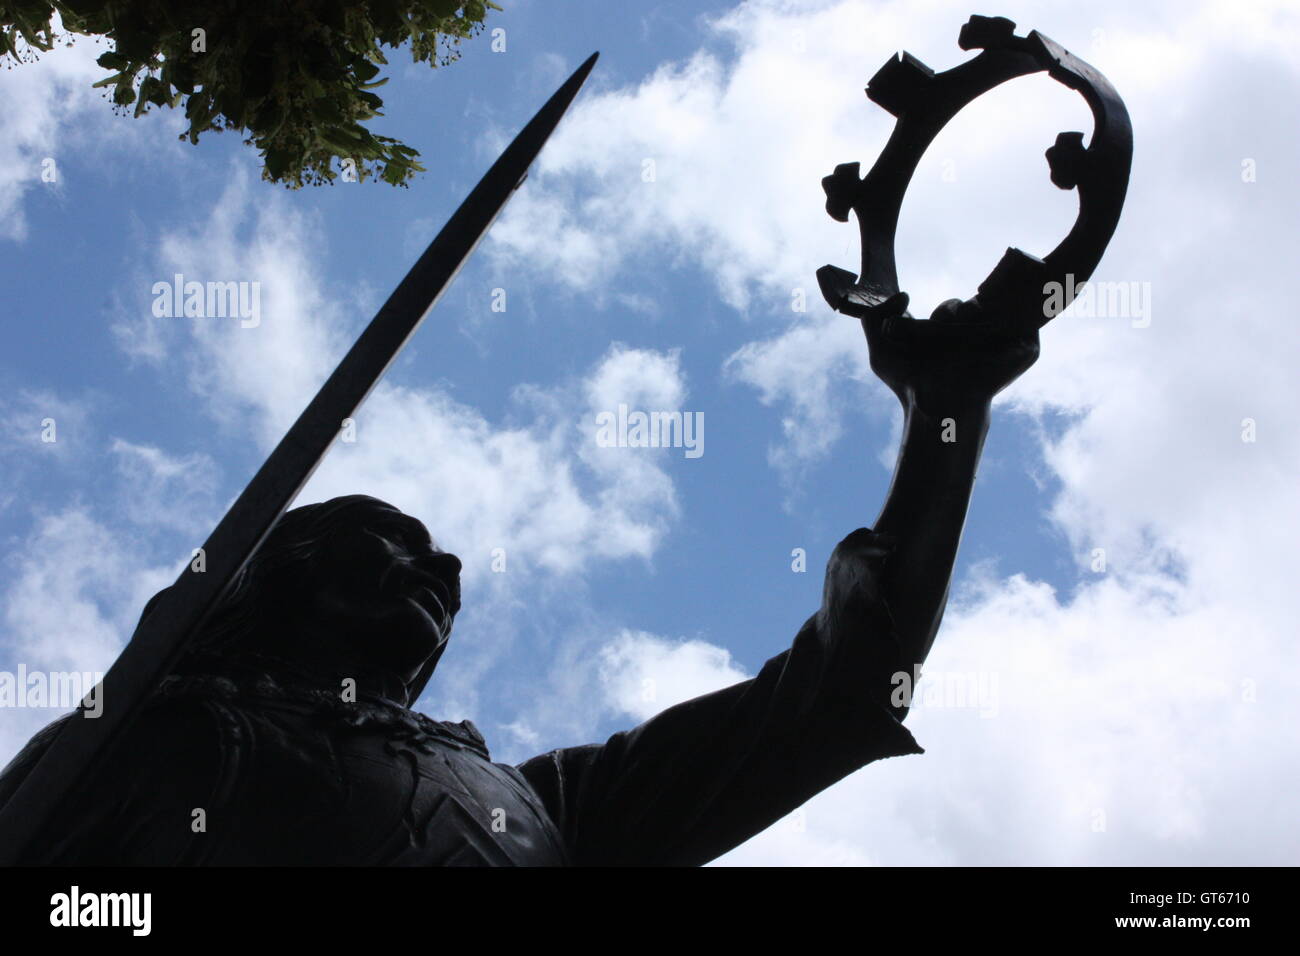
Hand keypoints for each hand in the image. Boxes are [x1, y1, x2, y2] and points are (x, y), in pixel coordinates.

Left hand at [862, 295, 1039, 412]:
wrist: (938, 404)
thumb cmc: (911, 384)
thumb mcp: (881, 351)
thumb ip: (875, 318)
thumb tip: (904, 295)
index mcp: (956, 340)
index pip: (956, 307)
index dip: (945, 312)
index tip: (936, 327)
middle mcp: (980, 339)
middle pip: (975, 304)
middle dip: (954, 314)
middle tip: (943, 334)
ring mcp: (1005, 342)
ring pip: (994, 307)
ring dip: (972, 318)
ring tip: (959, 341)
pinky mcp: (1026, 347)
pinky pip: (1023, 314)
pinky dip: (1002, 319)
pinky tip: (981, 339)